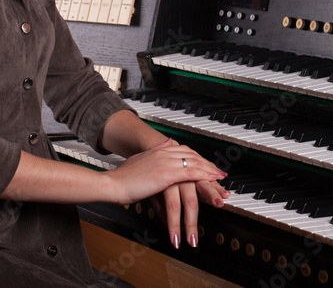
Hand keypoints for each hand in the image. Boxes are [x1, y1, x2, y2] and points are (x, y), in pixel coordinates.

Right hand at [105, 140, 229, 246]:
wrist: (112, 183)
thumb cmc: (122, 178)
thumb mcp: (139, 162)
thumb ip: (153, 155)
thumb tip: (165, 148)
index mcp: (158, 151)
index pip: (184, 151)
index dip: (198, 158)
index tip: (208, 165)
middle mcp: (164, 153)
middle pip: (193, 156)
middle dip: (208, 165)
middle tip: (220, 174)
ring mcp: (166, 162)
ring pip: (195, 164)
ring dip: (210, 172)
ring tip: (221, 181)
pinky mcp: (166, 174)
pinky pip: (190, 173)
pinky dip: (204, 176)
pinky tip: (212, 181)